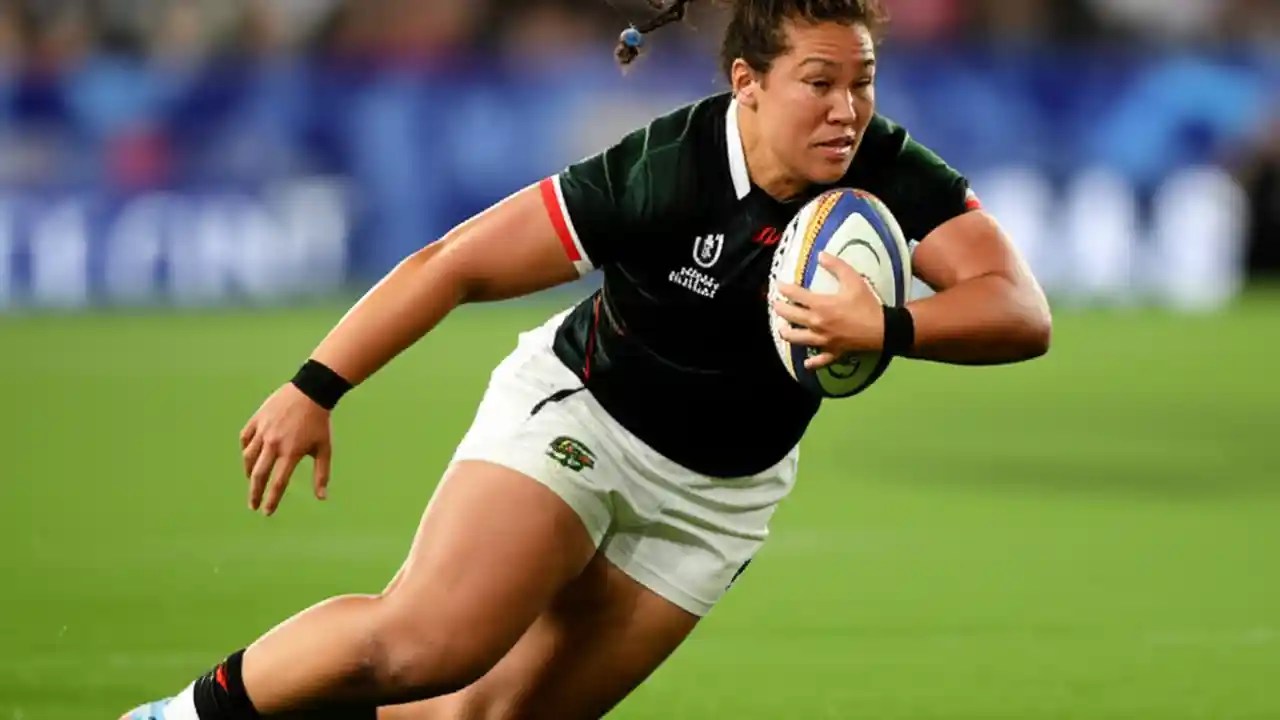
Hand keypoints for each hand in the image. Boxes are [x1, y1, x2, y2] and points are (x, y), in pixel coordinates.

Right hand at [239, 383, 332, 515]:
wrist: (311, 391)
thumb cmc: (320, 422)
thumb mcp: (324, 449)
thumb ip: (322, 474)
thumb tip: (322, 498)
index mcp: (291, 452)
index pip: (278, 483)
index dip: (271, 499)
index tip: (267, 511)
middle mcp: (274, 443)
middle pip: (258, 474)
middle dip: (254, 493)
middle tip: (252, 505)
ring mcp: (263, 430)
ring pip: (248, 457)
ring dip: (248, 473)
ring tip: (252, 481)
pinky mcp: (257, 419)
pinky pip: (245, 438)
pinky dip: (246, 449)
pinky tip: (249, 456)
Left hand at [772, 251, 884, 369]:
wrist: (882, 329)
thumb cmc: (866, 304)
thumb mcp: (853, 280)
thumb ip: (836, 266)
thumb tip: (820, 254)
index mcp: (820, 305)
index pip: (794, 295)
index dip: (783, 288)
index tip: (778, 284)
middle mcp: (816, 323)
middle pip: (790, 316)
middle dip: (779, 308)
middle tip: (775, 303)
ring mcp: (822, 340)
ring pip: (796, 338)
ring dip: (786, 332)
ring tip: (782, 328)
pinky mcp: (832, 352)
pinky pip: (819, 360)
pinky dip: (811, 362)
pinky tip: (806, 362)